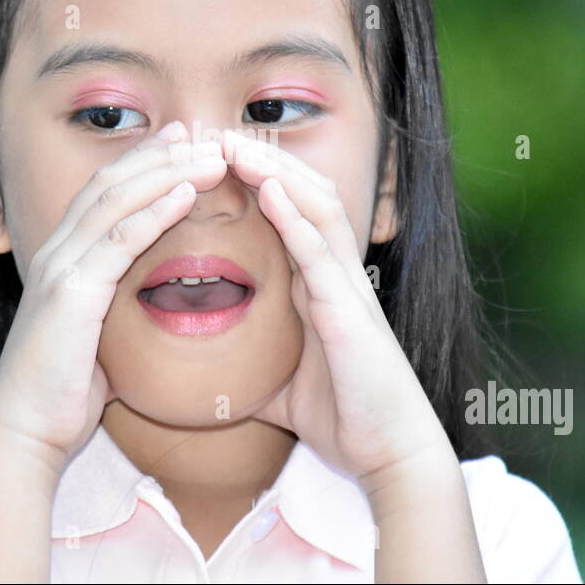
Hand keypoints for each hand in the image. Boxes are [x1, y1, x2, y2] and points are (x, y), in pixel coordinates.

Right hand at [0, 121, 227, 474]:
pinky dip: (154, 211)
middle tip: (203, 132)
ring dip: (167, 171)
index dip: (144, 161)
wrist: (25, 432)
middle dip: (159, 153)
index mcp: (62, 259)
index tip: (184, 142)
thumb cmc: (64, 392)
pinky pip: (118, 240)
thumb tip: (155, 299)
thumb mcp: (95, 335)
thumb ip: (116, 305)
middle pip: (111, 182)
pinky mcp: (71, 294)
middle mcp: (56, 252)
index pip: (104, 192)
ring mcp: (59, 269)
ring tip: (210, 156)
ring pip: (116, 199)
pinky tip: (185, 193)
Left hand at [221, 129, 450, 485]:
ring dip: (275, 171)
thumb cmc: (340, 414)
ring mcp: (348, 287)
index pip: (287, 210)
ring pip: (316, 207)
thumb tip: (195, 366)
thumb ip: (245, 358)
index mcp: (317, 282)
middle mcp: (335, 273)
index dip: (253, 177)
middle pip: (302, 192)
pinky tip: (270, 193)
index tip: (206, 155)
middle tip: (212, 132)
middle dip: (260, 158)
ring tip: (233, 144)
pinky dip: (296, 219)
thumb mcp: (276, 378)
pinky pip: (322, 254)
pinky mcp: (351, 311)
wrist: (389, 452)